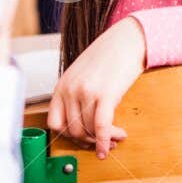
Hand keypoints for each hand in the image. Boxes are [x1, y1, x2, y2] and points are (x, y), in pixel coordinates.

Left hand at [47, 16, 146, 157]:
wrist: (126, 39)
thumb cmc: (108, 56)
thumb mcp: (82, 74)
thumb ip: (76, 95)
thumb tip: (80, 123)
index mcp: (62, 85)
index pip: (54, 123)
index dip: (69, 136)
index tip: (82, 139)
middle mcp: (70, 89)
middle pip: (73, 131)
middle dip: (89, 141)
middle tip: (103, 142)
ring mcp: (86, 92)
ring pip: (89, 130)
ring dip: (105, 139)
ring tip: (118, 135)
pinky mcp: (105, 94)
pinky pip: (101, 127)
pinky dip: (106, 140)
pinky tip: (112, 143)